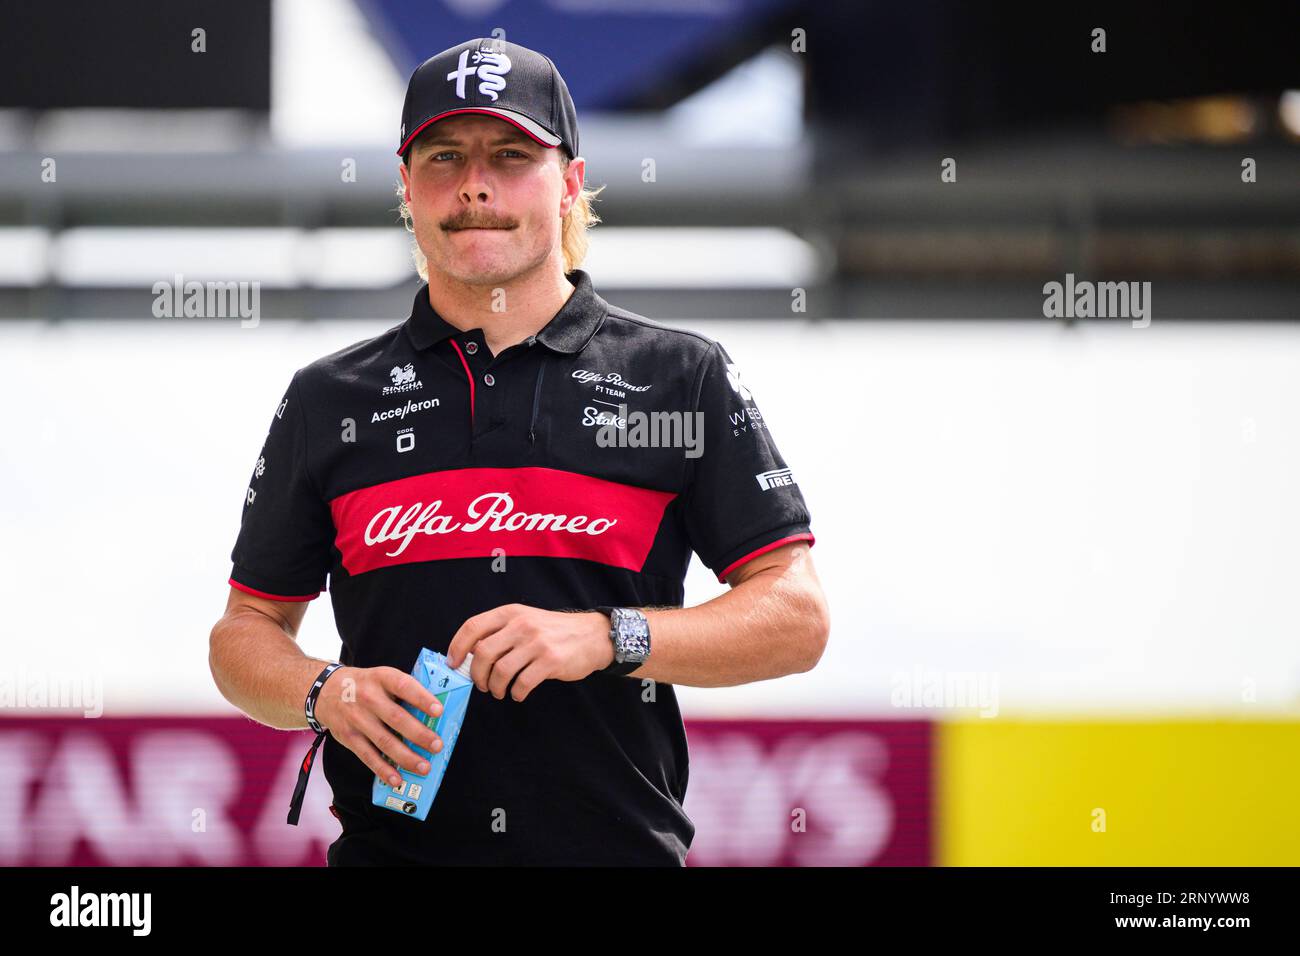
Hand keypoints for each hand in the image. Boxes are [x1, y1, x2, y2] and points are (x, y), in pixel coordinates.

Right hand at [312, 665, 444, 787]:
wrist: (326, 691)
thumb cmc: (366, 685)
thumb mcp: (382, 676)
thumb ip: (404, 690)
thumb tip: (434, 712)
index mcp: (382, 678)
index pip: (404, 686)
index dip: (422, 698)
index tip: (439, 711)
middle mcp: (368, 698)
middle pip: (396, 718)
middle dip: (419, 734)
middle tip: (437, 745)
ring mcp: (357, 719)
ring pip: (384, 741)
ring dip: (406, 757)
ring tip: (424, 767)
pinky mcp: (349, 737)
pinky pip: (367, 756)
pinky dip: (383, 769)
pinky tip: (397, 779)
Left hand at [446, 605, 613, 701]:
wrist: (593, 635)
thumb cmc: (553, 631)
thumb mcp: (525, 620)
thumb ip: (500, 632)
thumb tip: (469, 655)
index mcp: (511, 613)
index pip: (473, 627)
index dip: (457, 647)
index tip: (453, 663)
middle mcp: (521, 625)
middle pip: (482, 653)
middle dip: (476, 675)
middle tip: (481, 684)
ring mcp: (536, 643)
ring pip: (500, 671)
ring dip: (495, 688)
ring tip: (500, 691)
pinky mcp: (551, 661)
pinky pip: (522, 683)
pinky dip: (515, 693)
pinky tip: (518, 693)